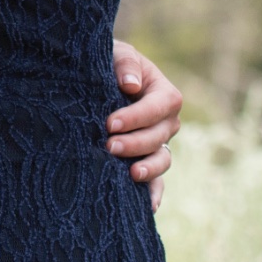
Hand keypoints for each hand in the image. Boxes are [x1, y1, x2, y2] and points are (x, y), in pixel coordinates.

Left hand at [106, 41, 180, 210]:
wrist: (94, 81)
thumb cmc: (107, 64)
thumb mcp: (116, 54)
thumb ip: (125, 64)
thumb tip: (131, 85)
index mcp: (163, 93)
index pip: (161, 106)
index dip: (138, 117)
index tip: (110, 123)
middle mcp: (166, 122)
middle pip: (160, 136)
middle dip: (136, 143)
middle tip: (109, 146)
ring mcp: (158, 144)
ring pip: (162, 160)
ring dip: (148, 168)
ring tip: (130, 173)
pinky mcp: (146, 161)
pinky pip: (156, 182)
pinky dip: (154, 194)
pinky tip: (147, 208)